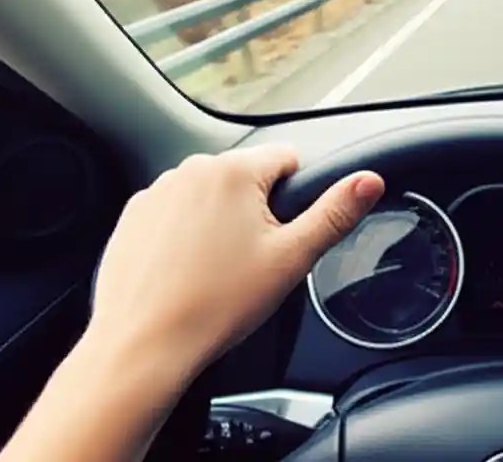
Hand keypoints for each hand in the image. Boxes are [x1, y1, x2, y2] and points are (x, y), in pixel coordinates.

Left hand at [88, 145, 384, 379]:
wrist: (144, 344)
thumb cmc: (217, 304)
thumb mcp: (292, 259)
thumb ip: (335, 214)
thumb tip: (370, 181)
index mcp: (234, 171)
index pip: (287, 158)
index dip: (295, 198)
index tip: (282, 236)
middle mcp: (191, 170)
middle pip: (246, 179)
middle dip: (256, 212)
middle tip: (252, 261)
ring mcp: (156, 192)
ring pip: (209, 197)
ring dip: (219, 222)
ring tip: (216, 272)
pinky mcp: (133, 217)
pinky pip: (174, 215)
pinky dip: (183, 237)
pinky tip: (186, 273)